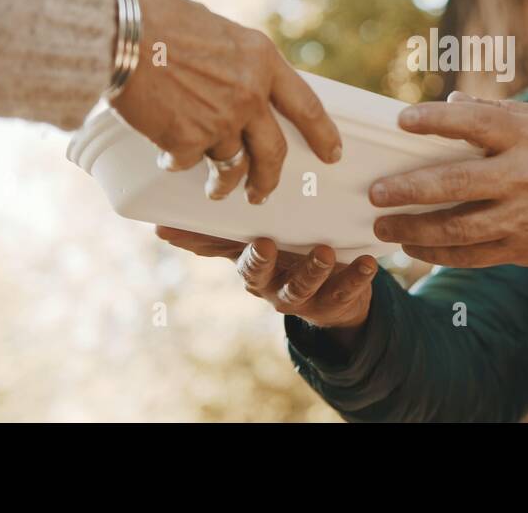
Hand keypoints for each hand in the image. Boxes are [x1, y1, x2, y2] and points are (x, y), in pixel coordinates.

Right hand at [112, 0, 341, 202]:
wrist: (119, 34)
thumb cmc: (155, 17)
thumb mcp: (212, 25)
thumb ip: (229, 54)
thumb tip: (227, 64)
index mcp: (261, 60)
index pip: (308, 105)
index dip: (322, 134)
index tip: (331, 154)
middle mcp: (249, 94)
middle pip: (273, 151)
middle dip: (270, 179)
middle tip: (263, 192)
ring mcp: (220, 120)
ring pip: (233, 167)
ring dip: (225, 184)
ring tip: (216, 191)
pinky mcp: (186, 140)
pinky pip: (189, 163)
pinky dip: (178, 164)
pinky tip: (168, 158)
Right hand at [153, 226, 377, 332]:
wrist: (336, 292)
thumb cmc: (289, 257)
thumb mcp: (252, 244)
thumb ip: (213, 236)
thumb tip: (160, 225)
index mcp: (253, 268)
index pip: (238, 259)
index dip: (239, 251)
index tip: (249, 237)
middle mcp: (273, 285)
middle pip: (261, 278)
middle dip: (264, 263)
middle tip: (269, 245)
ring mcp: (305, 296)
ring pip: (303, 289)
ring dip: (313, 270)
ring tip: (325, 252)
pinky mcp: (336, 301)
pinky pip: (346, 292)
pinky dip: (357, 278)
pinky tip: (368, 263)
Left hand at [367, 91, 527, 267]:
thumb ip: (494, 111)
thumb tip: (450, 103)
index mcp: (527, 138)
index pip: (476, 125)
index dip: (436, 121)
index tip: (401, 121)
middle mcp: (524, 177)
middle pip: (459, 184)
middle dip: (412, 190)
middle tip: (376, 192)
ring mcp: (521, 217)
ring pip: (460, 228)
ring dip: (416, 230)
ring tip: (383, 226)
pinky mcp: (519, 247)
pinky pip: (472, 256)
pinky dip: (438, 254)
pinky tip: (413, 247)